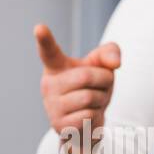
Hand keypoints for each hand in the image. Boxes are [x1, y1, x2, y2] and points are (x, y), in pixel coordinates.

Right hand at [35, 23, 120, 153]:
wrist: (86, 124)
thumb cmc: (93, 88)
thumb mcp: (103, 66)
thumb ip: (110, 52)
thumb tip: (114, 64)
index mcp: (56, 66)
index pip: (49, 51)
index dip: (44, 39)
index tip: (39, 28)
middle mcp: (48, 84)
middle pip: (85, 76)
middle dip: (104, 80)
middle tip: (102, 86)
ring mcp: (51, 106)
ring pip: (88, 98)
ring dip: (102, 99)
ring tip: (95, 102)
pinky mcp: (58, 125)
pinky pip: (88, 115)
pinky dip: (96, 115)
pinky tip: (88, 116)